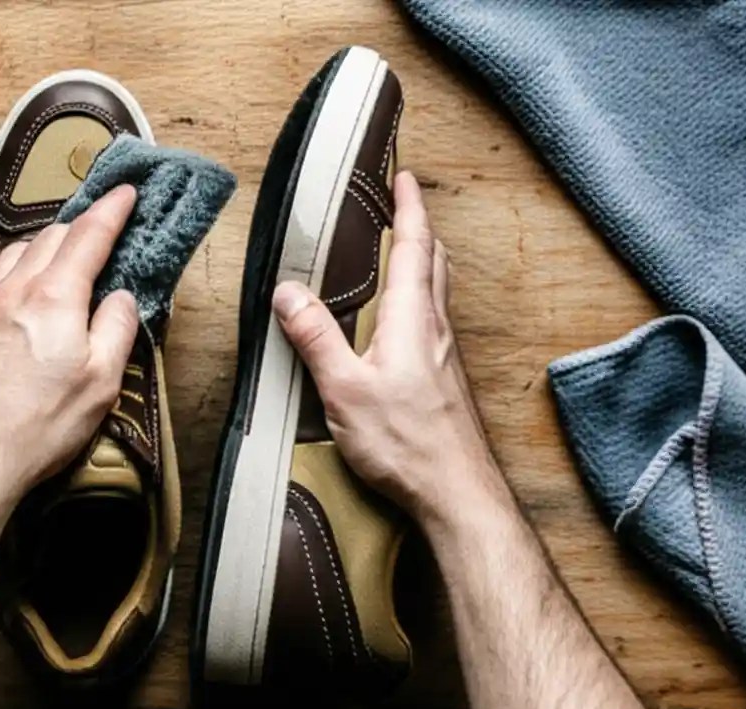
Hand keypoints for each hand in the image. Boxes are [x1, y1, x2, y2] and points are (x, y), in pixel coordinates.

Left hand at [0, 186, 139, 512]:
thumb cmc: (38, 428)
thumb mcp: (101, 382)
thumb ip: (116, 328)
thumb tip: (120, 299)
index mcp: (53, 298)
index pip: (88, 236)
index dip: (111, 210)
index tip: (126, 193)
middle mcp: (11, 294)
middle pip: (48, 239)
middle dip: (79, 226)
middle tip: (100, 228)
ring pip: (11, 258)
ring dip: (41, 248)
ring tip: (60, 257)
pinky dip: (12, 282)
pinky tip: (20, 304)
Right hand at [272, 171, 503, 521]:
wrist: (457, 493)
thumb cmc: (406, 444)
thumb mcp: (344, 389)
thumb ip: (316, 337)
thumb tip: (288, 290)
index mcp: (413, 320)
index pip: (415, 246)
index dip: (410, 208)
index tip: (404, 177)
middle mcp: (436, 330)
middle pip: (435, 262)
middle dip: (420, 227)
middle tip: (404, 206)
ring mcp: (445, 356)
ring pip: (439, 292)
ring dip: (425, 261)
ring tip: (406, 251)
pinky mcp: (445, 381)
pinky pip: (435, 322)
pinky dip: (422, 299)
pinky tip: (406, 321)